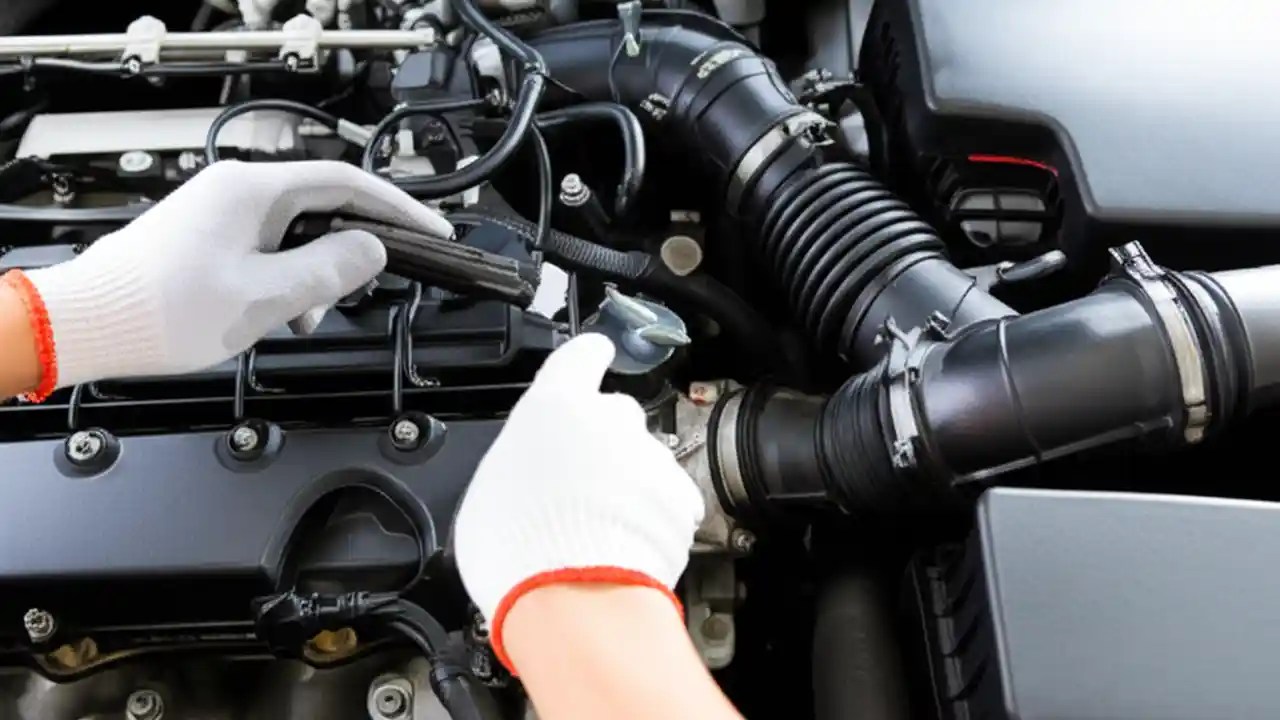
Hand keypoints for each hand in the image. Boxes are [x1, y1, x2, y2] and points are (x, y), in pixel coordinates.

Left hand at [13, 160, 449, 396]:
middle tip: (351, 298)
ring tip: (300, 321)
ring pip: (298, 237)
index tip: (435, 233)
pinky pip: (269, 251)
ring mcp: (222, 213)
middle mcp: (238, 191)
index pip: (347, 184)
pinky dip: (286, 282)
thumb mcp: (264, 297)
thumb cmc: (162, 311)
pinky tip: (278, 317)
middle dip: (348, 257)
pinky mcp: (209, 238)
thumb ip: (328, 271)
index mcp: (254, 191)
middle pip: (324, 211)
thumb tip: (373, 250)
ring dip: (314, 279)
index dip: (399, 209)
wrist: (88, 325)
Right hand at [454, 333, 704, 670]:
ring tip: (597, 528)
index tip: (593, 352)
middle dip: (600, 444)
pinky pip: (667, 497)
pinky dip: (652, 515)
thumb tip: (514, 484)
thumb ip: (512, 469)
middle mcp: (609, 421)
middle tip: (574, 487)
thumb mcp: (486, 497)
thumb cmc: (519, 548)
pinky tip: (625, 541)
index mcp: (553, 407)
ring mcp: (649, 458)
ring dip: (626, 485)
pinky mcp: (678, 496)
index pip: (577, 357)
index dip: (586, 355)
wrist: (572, 596)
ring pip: (641, 460)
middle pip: (611, 416)